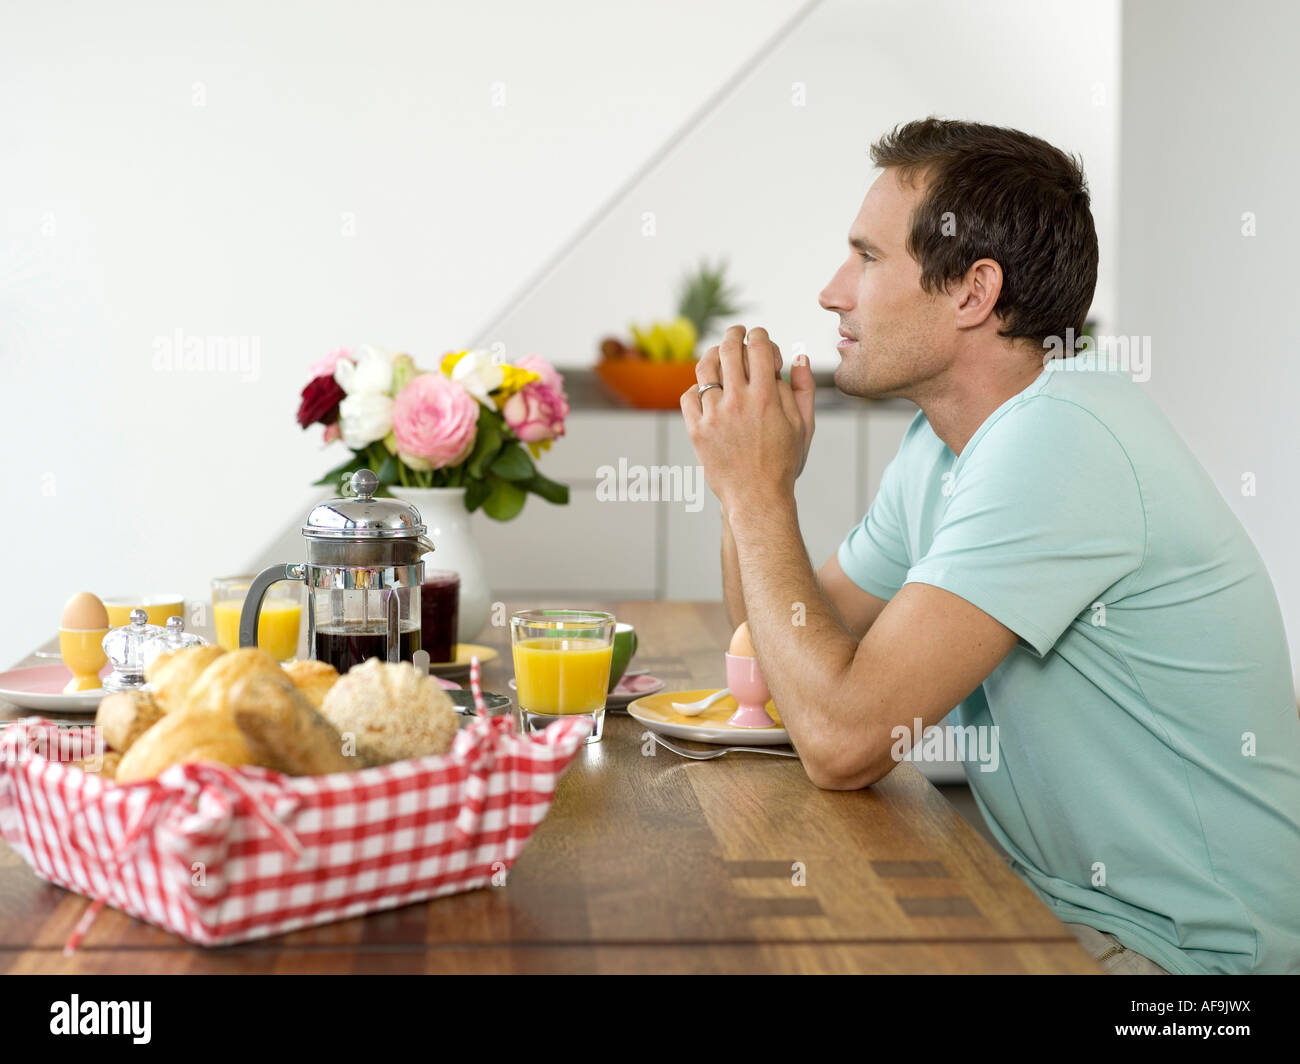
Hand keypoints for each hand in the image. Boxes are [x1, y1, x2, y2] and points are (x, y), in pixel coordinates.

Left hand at [680, 324, 816, 513]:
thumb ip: (802, 388)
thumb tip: (797, 355)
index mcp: (767, 398)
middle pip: (729, 349)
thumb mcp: (804, 426)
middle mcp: (738, 402)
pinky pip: (689, 396)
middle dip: (734, 334)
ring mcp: (714, 416)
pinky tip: (708, 390)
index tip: (759, 336)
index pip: (758, 347)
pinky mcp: (697, 430)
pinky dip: (697, 388)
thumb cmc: (784, 463)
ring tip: (717, 354)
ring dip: (712, 354)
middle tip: (737, 332)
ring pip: (705, 368)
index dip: (759, 335)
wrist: (757, 498)